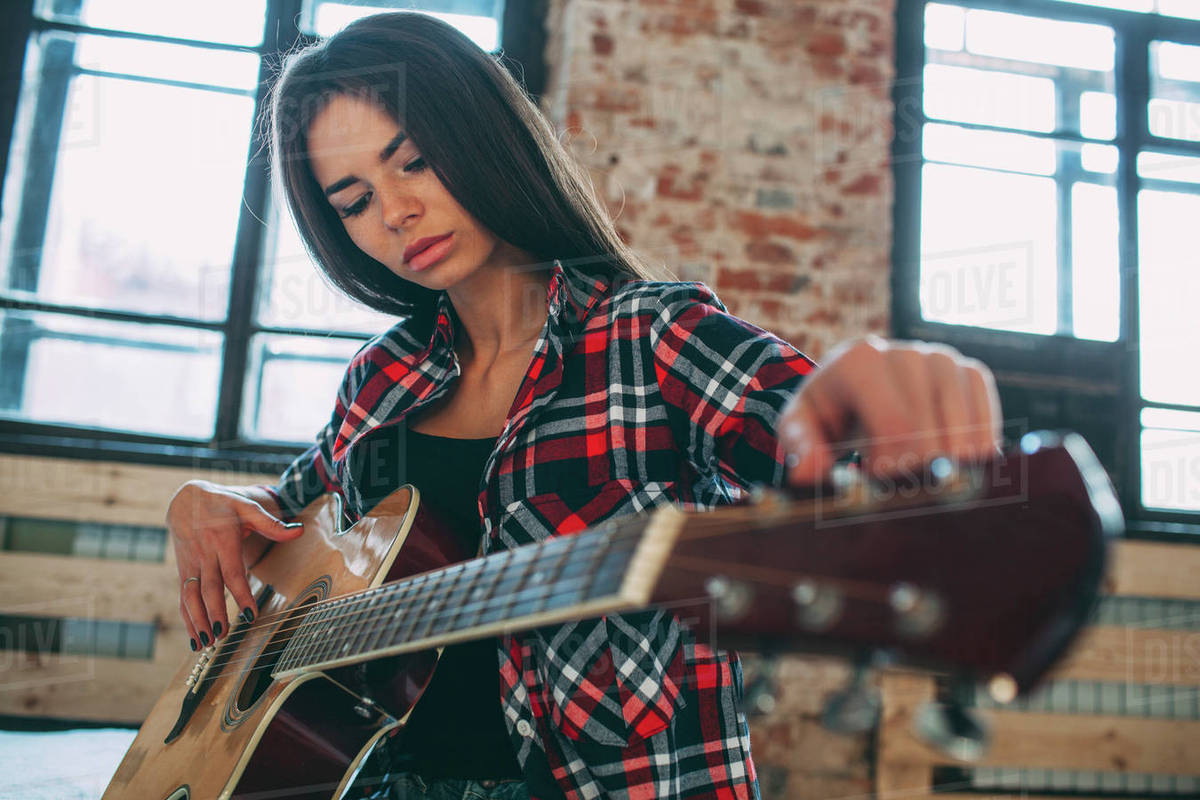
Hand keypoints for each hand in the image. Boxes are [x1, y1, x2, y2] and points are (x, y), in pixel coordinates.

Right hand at [165, 480, 303, 648]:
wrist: (186, 499)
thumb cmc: (223, 505)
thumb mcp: (247, 508)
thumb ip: (272, 523)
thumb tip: (299, 530)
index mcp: (222, 540)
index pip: (232, 572)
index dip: (240, 594)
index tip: (250, 614)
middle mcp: (203, 554)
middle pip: (209, 588)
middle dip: (215, 613)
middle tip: (223, 635)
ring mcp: (190, 564)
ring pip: (190, 596)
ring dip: (197, 621)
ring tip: (207, 644)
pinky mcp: (183, 571)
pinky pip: (183, 598)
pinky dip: (187, 619)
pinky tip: (194, 639)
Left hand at [779, 335, 1002, 484]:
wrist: (856, 385)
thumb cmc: (826, 412)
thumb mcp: (800, 427)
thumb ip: (801, 449)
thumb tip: (809, 475)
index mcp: (860, 361)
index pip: (896, 427)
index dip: (892, 468)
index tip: (879, 485)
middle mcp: (907, 353)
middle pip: (931, 435)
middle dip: (915, 473)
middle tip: (899, 488)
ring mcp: (944, 360)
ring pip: (964, 435)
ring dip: (945, 470)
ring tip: (918, 478)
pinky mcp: (972, 373)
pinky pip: (986, 425)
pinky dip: (973, 456)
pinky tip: (949, 467)